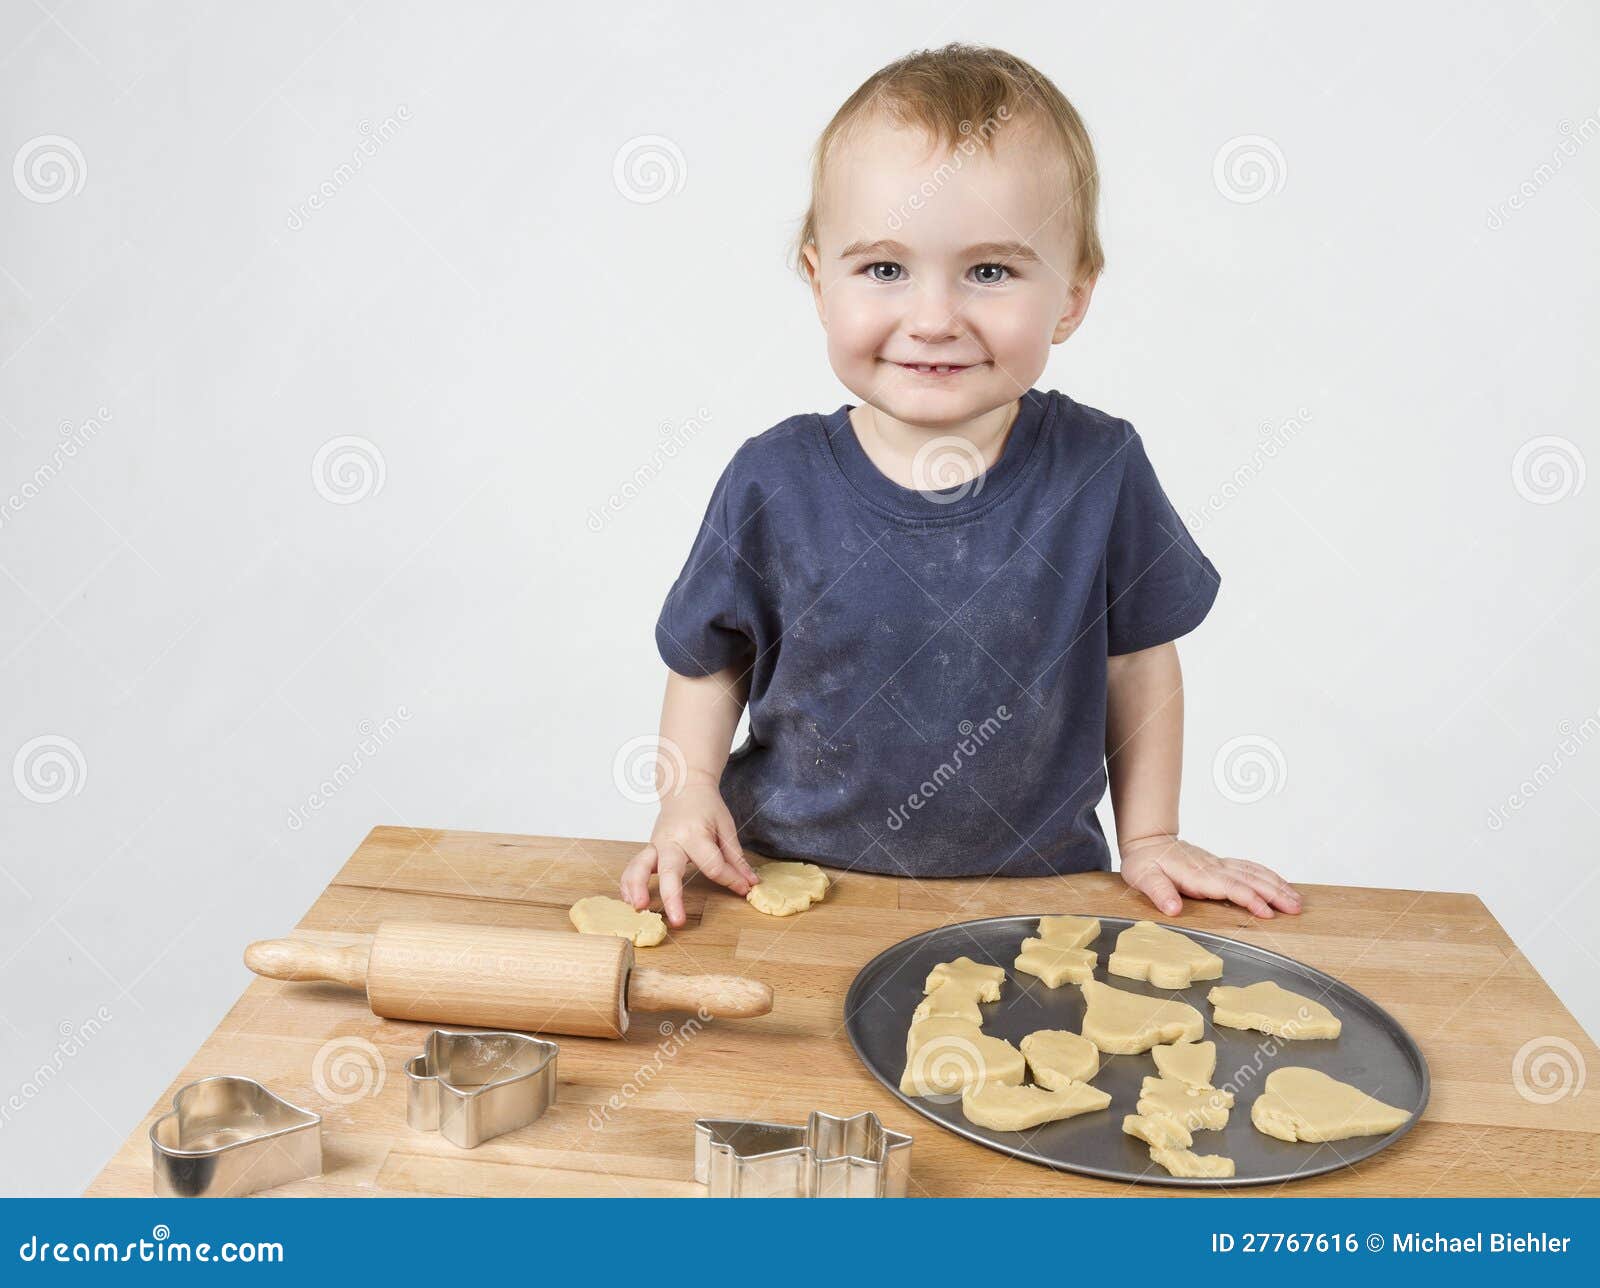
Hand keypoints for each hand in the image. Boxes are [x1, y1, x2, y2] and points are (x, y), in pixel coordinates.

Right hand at [619, 779, 759, 927]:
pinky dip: (628, 884)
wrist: (684, 786)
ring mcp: (656, 845)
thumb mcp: (726, 827)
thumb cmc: (707, 807)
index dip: (731, 880)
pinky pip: (633, 867)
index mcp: (694, 833)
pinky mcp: (648, 849)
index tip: (744, 889)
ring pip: (640, 867)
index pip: (713, 865)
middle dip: (672, 897)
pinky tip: (629, 901)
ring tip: (639, 909)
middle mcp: (671, 840)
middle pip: (670, 870)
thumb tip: (750, 883)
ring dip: (637, 888)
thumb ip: (736, 857)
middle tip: (677, 921)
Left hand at [1119, 835, 1300, 918]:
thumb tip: (1172, 908)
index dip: (1249, 899)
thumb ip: (1159, 892)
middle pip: (1249, 879)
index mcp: (1197, 874)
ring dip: (1277, 885)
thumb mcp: (1143, 877)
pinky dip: (1268, 875)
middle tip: (1296, 908)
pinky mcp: (1221, 864)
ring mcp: (1219, 864)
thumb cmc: (1145, 862)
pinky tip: (1281, 884)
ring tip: (1297, 900)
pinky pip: (1249, 868)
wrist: (1147, 841)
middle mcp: (1213, 867)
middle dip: (1274, 893)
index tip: (1267, 912)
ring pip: (1254, 872)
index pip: (1229, 887)